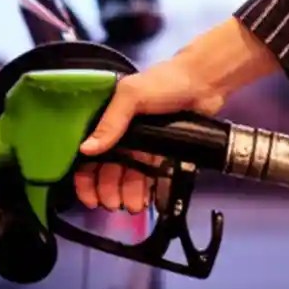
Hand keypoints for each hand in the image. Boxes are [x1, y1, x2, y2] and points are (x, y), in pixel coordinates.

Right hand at [74, 57, 230, 212]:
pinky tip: (147, 201)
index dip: (86, 177)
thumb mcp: (131, 96)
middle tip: (113, 204)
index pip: (89, 153)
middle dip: (108, 190)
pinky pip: (151, 178)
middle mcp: (123, 136)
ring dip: (127, 194)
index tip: (88, 196)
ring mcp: (142, 147)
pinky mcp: (162, 155)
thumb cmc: (163, 83)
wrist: (204, 84)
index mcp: (108, 120)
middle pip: (108, 171)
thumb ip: (110, 122)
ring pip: (129, 177)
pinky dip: (147, 191)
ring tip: (132, 206)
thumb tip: (85, 149)